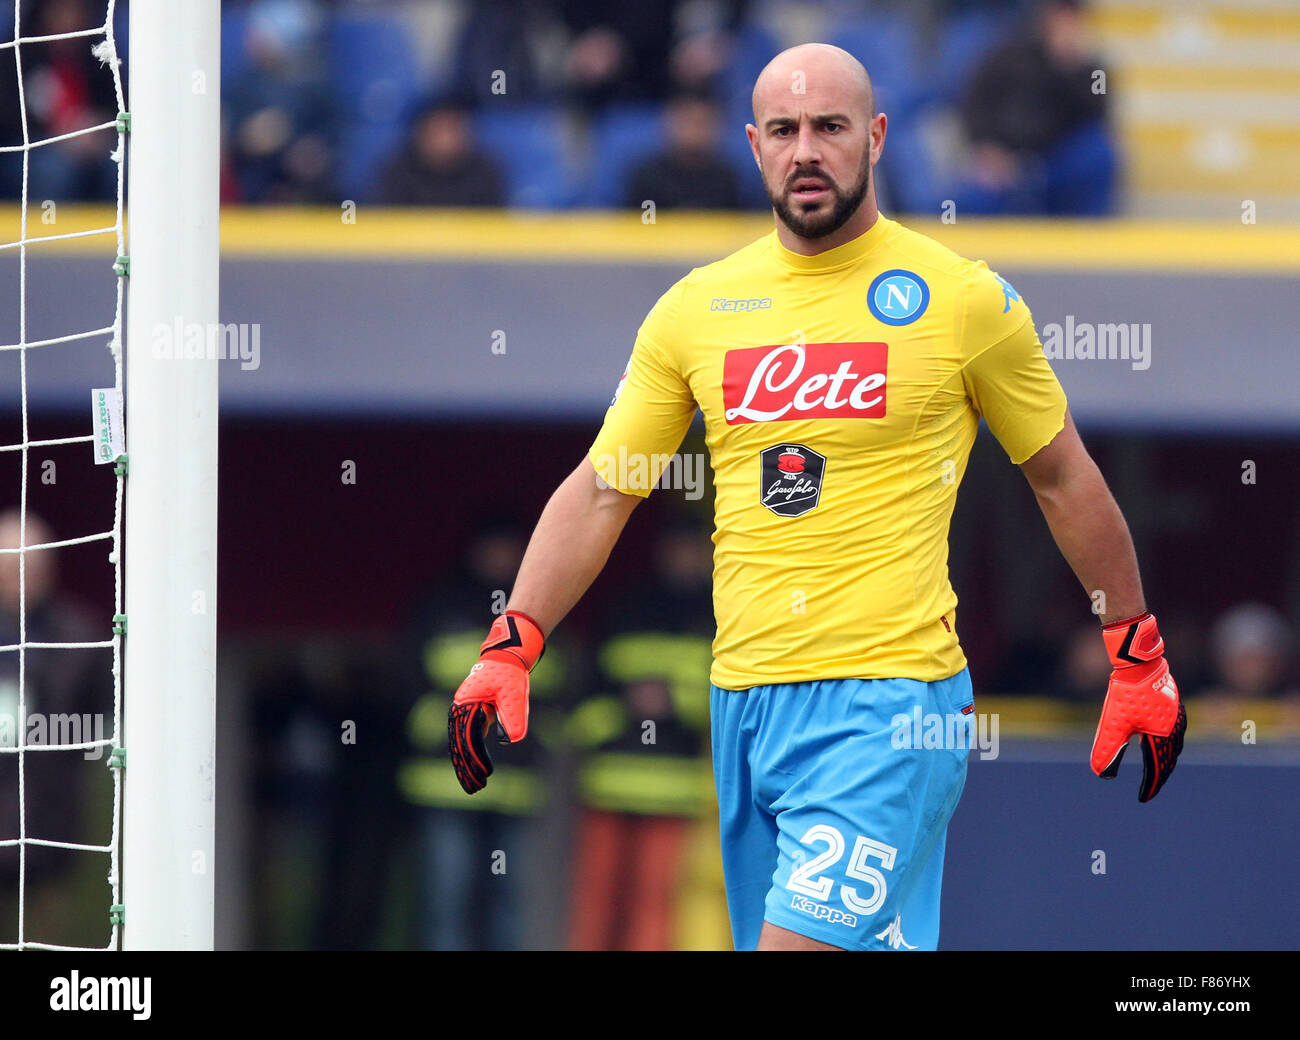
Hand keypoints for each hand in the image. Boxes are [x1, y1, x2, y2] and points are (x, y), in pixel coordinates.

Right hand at [447, 610, 544, 793]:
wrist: (504, 657)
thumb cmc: (509, 674)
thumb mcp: (514, 694)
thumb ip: (513, 716)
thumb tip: (512, 740)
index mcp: (467, 704)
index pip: (469, 737)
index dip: (476, 758)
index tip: (486, 774)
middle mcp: (461, 709)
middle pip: (459, 745)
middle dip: (466, 769)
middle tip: (475, 789)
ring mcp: (463, 712)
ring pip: (460, 744)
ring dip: (465, 765)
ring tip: (473, 785)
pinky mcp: (470, 714)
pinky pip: (466, 739)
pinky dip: (469, 755)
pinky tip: (474, 770)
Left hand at [1090, 611, 1185, 801]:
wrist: (1138, 662)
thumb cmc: (1126, 692)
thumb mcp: (1114, 723)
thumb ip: (1108, 748)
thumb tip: (1101, 774)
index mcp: (1163, 736)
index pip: (1157, 768)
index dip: (1150, 785)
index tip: (1143, 798)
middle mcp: (1175, 728)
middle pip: (1170, 759)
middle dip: (1160, 775)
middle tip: (1151, 788)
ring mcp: (1176, 716)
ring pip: (1174, 746)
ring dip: (1166, 760)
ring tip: (1157, 770)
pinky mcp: (1173, 705)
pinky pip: (1174, 732)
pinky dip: (1168, 744)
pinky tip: (1160, 743)